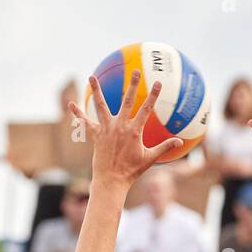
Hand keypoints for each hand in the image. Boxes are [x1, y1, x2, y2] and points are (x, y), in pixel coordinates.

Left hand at [68, 71, 182, 188]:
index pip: (146, 109)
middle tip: (136, 71)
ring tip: (92, 76)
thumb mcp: (150, 159)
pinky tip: (70, 103)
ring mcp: (106, 129)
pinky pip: (85, 121)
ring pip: (101, 105)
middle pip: (127, 101)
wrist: (112, 180)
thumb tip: (180, 142)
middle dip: (133, 85)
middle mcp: (120, 126)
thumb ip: (164, 147)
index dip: (153, 96)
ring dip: (97, 90)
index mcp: (134, 131)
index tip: (158, 83)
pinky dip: (78, 113)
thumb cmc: (132, 171)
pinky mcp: (95, 134)